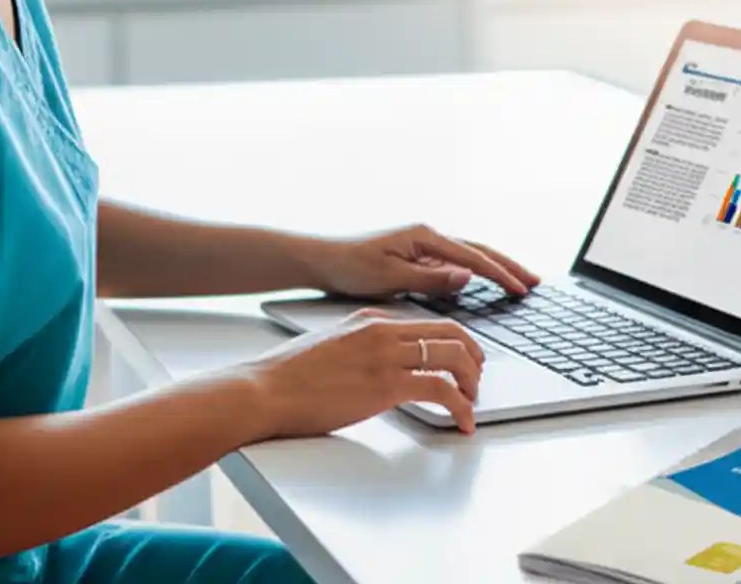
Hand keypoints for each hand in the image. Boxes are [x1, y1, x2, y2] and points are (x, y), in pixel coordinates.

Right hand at [245, 310, 485, 435]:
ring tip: (472, 402)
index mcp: (369, 319)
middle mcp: (383, 331)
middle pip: (451, 333)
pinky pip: (442, 390)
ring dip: (472, 381)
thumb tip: (377, 364)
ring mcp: (386, 356)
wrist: (263, 390)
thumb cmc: (286, 376)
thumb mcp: (328, 344)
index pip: (427, 323)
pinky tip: (462, 421)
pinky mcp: (386, 385)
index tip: (461, 360)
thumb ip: (358, 346)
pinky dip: (461, 406)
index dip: (453, 342)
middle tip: (476, 378)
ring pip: (453, 357)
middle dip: (473, 356)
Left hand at [310, 225, 540, 298]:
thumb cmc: (348, 267)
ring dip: (495, 268)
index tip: (522, 289)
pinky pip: (454, 265)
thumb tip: (468, 275)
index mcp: (424, 237)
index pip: (473, 257)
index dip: (500, 275)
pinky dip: (475, 273)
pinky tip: (482, 283)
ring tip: (518, 281)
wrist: (320, 260)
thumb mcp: (389, 276)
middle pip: (479, 251)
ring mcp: (422, 247)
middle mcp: (427, 238)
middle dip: (508, 266)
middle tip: (535, 282)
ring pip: (469, 257)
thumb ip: (430, 278)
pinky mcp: (416, 258)